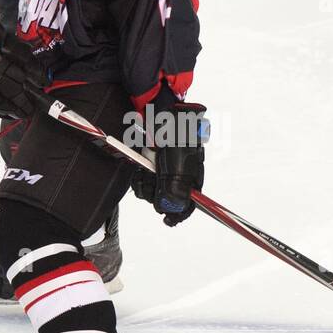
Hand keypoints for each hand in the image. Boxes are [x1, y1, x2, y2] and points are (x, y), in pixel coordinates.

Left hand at [130, 101, 207, 225]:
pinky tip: (140, 171)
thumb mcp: (177, 165)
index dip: (179, 213)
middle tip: (151, 183)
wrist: (158, 110)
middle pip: (168, 198)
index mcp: (192, 175)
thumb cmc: (173, 134)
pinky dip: (139, 179)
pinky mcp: (150, 163)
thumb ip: (174, 190)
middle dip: (157, 195)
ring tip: (144, 173)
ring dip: (146, 186)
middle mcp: (179, 174)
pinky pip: (144, 181)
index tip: (168, 221)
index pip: (190, 202)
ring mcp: (164, 169)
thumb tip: (168, 209)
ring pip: (154, 191)